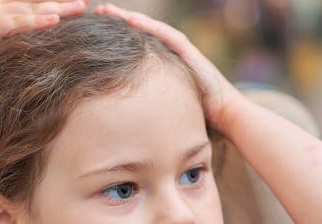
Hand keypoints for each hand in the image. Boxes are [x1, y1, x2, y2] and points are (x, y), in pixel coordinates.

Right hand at [0, 0, 87, 84]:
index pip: (34, 1)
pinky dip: (37, 21)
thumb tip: (36, 52)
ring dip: (58, 7)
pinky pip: (18, 22)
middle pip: (37, 0)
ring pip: (32, 7)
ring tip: (80, 7)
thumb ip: (15, 43)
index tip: (78, 2)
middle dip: (62, 0)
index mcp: (2, 10)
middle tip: (85, 1)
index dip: (54, 1)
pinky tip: (54, 20)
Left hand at [94, 3, 244, 133]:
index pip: (137, 43)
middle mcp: (170, 51)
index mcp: (163, 63)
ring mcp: (180, 49)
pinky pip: (165, 35)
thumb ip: (148, 102)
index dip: (119, 34)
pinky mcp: (187, 51)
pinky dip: (148, 26)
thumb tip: (123, 115)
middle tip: (98, 10)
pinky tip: (132, 19)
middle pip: (141, 31)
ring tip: (109, 10)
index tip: (97, 27)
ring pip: (150, 28)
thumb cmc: (197, 112)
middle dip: (120, 19)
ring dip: (129, 17)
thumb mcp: (164, 105)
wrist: (224, 112)